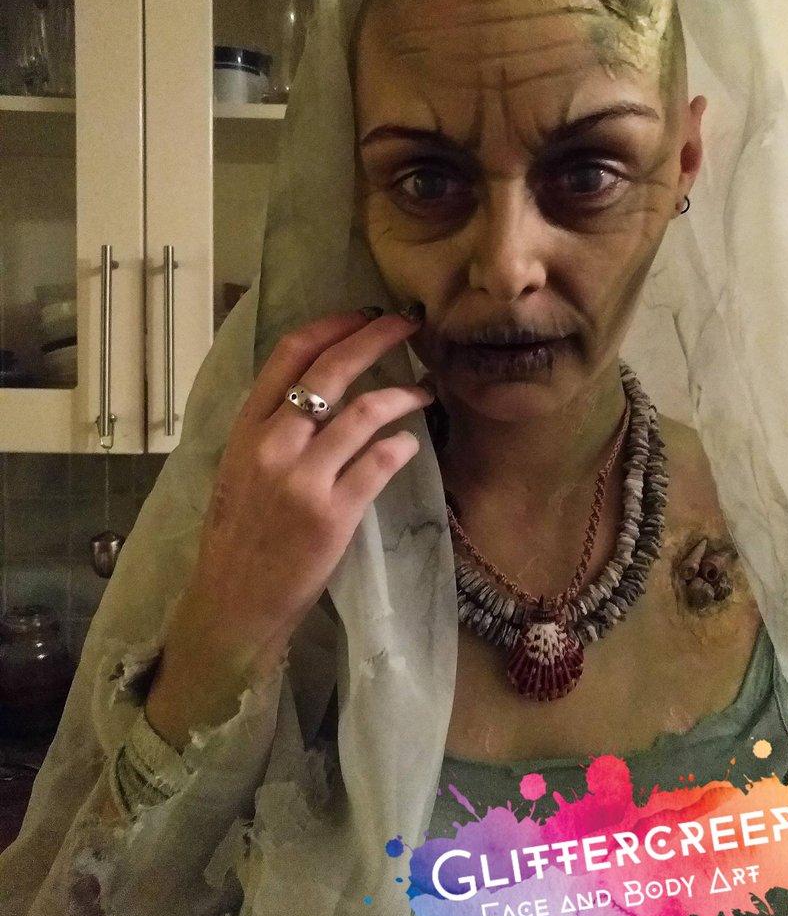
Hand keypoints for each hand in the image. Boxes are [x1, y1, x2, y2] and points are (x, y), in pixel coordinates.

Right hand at [145, 309, 430, 746]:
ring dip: (403, 393)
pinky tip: (411, 441)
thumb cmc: (239, 536)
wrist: (234, 601)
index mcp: (246, 429)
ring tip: (425, 389)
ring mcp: (303, 479)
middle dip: (376, 338)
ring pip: (364, 412)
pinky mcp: (333, 514)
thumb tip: (316, 392)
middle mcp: (272, 445)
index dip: (330, 326)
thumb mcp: (240, 470)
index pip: (288, 355)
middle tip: (408, 325)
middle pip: (331, 371)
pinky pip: (379, 463)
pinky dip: (402, 445)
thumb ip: (271, 430)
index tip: (361, 314)